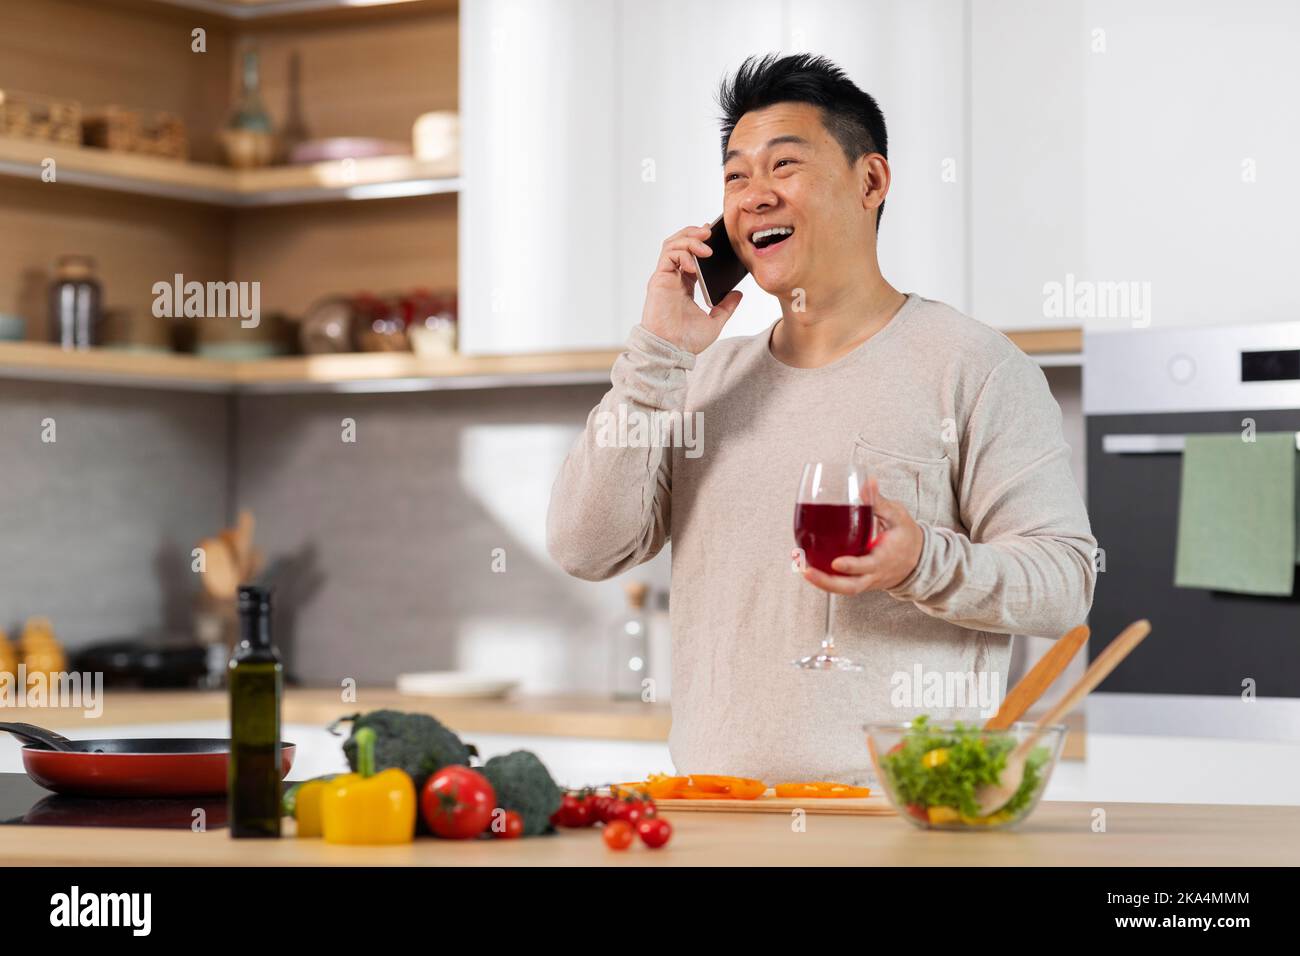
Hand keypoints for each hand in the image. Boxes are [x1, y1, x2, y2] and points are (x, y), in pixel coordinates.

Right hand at [639, 223, 743, 353]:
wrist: (672, 351)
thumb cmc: (687, 341)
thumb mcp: (714, 322)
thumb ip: (726, 307)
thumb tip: (738, 294)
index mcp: (684, 285)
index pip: (691, 255)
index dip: (700, 242)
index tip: (714, 235)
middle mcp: (673, 278)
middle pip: (679, 244)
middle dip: (694, 233)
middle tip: (710, 231)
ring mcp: (665, 277)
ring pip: (672, 244)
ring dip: (689, 239)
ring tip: (706, 244)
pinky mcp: (658, 279)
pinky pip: (668, 255)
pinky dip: (683, 253)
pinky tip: (696, 264)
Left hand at [795, 479, 924, 594]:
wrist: (919, 560)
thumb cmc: (907, 537)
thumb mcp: (898, 516)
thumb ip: (879, 502)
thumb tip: (866, 482)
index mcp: (885, 559)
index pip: (867, 566)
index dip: (852, 566)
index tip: (836, 563)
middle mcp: (874, 574)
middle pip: (850, 586)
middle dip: (826, 582)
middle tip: (806, 571)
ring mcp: (866, 581)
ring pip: (843, 589)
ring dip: (821, 582)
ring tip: (801, 568)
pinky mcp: (860, 582)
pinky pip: (841, 585)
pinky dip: (824, 580)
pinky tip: (807, 567)